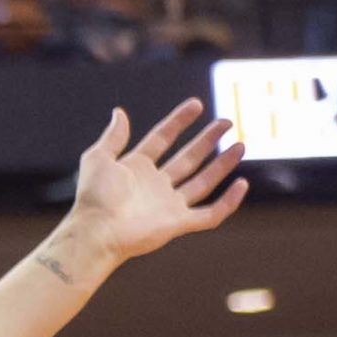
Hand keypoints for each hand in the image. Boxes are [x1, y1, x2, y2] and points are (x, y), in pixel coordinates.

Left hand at [67, 98, 246, 265]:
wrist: (97, 231)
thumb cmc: (94, 198)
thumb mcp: (98, 158)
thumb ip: (113, 136)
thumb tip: (119, 112)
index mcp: (136, 169)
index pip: (162, 139)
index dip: (178, 121)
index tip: (196, 104)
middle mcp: (155, 186)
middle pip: (187, 159)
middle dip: (207, 140)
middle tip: (226, 122)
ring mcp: (168, 205)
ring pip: (202, 182)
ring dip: (222, 165)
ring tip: (240, 145)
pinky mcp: (178, 224)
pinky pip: (210, 215)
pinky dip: (228, 202)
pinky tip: (242, 184)